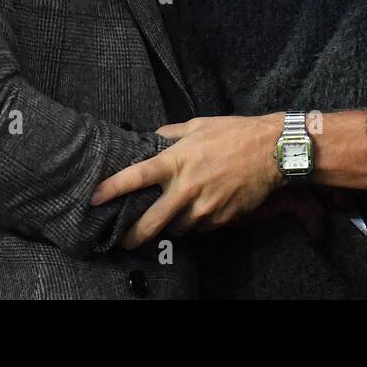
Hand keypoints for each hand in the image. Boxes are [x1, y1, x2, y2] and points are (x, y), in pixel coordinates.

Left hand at [90, 114, 284, 247]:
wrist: (272, 151)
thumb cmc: (235, 133)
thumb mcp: (198, 125)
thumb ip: (171, 134)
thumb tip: (153, 139)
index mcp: (176, 161)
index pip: (135, 177)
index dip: (111, 189)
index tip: (94, 199)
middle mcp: (186, 188)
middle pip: (150, 222)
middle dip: (133, 236)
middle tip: (124, 240)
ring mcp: (204, 207)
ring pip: (177, 227)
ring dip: (173, 223)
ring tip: (177, 213)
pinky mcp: (221, 219)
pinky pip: (201, 227)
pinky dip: (196, 221)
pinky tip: (203, 207)